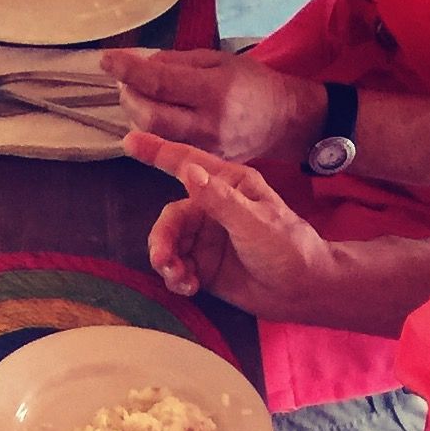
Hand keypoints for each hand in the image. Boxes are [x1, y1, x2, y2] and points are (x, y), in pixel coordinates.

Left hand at [101, 49, 327, 164]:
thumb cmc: (250, 83)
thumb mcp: (219, 61)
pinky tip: (150, 112)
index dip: (129, 70)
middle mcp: (208, 124)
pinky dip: (150, 127)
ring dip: (135, 112)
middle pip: (150, 116)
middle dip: (129, 96)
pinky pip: (165, 144)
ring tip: (135, 93)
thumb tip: (140, 66)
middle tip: (124, 80)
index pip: (161, 82)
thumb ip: (178, 63)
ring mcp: (203, 148)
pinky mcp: (201, 162)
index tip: (107, 59)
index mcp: (215, 91)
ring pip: (154, 134)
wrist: (281, 120)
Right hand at [126, 132, 345, 318]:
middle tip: (163, 261)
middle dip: (162, 240)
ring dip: (168, 263)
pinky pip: (176, 268)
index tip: (129, 141)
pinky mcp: (204, 266)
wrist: (301, 289)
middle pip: (171, 218)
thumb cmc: (287, 247)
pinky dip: (177, 279)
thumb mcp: (255, 221)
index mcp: (228, 186)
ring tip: (180, 278)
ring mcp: (207, 239)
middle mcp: (213, 209)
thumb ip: (219, 200)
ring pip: (169, 245)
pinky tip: (190, 288)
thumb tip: (187, 173)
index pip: (187, 164)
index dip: (157, 152)